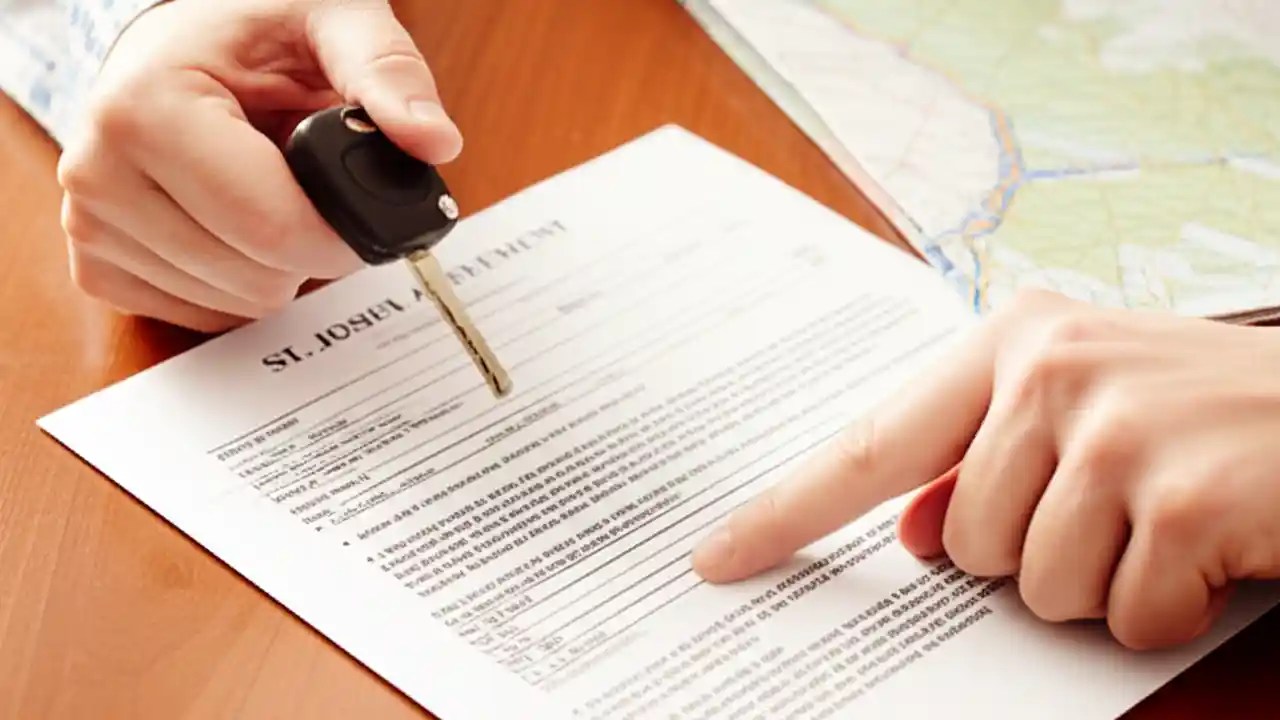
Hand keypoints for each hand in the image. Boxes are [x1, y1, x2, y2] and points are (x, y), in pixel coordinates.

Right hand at [55, 0, 461, 331]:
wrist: (180, 46)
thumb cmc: (251, 32)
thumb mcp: (332, 20)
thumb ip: (387, 74)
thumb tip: (434, 141)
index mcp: (147, 108)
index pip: (273, 230)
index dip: (344, 235)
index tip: (363, 207)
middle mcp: (99, 172)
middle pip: (259, 279)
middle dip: (313, 247)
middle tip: (313, 189)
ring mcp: (90, 226)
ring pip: (237, 307)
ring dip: (278, 266)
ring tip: (268, 193)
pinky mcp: (97, 266)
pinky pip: (205, 317)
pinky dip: (240, 284)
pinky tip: (235, 223)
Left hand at [691, 289, 1279, 649]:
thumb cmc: (1205, 414)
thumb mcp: (1085, 412)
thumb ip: (985, 464)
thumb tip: (918, 534)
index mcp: (1012, 342)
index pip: (871, 445)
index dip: (788, 509)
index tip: (718, 558)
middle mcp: (1052, 370)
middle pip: (964, 545)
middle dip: (1037, 556)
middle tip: (1121, 504)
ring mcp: (1116, 429)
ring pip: (1034, 588)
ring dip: (1105, 582)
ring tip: (1168, 518)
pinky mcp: (1184, 497)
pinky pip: (1123, 617)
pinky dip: (1169, 608)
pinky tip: (1213, 547)